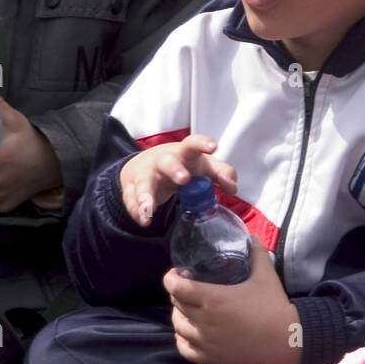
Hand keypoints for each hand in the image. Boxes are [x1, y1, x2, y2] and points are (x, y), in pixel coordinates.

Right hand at [120, 133, 237, 225]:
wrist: (146, 167)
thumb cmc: (183, 166)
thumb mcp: (204, 167)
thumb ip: (223, 174)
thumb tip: (233, 188)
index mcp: (183, 153)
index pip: (192, 144)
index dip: (202, 143)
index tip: (213, 147)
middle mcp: (163, 161)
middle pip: (167, 161)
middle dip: (174, 169)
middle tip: (184, 179)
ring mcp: (146, 174)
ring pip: (144, 182)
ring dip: (146, 195)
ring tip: (149, 210)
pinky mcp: (132, 189)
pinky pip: (131, 200)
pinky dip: (137, 211)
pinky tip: (143, 220)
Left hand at [164, 238, 302, 363]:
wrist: (288, 340)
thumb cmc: (275, 306)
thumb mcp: (266, 274)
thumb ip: (256, 252)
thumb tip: (253, 236)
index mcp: (214, 299)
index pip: (177, 287)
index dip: (171, 278)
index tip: (177, 273)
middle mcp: (205, 321)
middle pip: (176, 304)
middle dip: (177, 293)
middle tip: (187, 287)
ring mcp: (207, 341)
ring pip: (178, 326)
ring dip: (179, 315)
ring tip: (188, 308)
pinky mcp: (212, 357)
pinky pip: (185, 349)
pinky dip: (182, 339)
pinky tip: (190, 331)